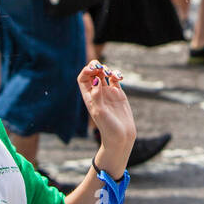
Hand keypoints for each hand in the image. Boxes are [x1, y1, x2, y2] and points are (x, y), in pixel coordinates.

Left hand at [78, 62, 134, 177]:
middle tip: (102, 68)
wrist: (121, 137)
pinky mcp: (118, 94)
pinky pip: (115, 79)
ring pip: (104, 74)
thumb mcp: (100, 112)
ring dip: (107, 69)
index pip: (83, 79)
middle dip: (96, 66)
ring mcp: (108, 93)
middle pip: (92, 73)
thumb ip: (97, 96)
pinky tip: (120, 77)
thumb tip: (96, 79)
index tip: (94, 69)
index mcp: (89, 97)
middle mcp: (97, 93)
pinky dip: (117, 74)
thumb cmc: (108, 128)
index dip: (86, 71)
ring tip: (111, 74)